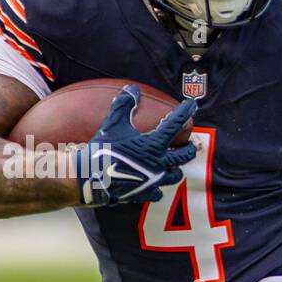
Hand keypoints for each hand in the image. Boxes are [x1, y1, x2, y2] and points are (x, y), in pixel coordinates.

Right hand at [72, 86, 196, 206]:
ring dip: (176, 169)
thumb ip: (124, 105)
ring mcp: (154, 180)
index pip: (175, 124)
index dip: (184, 112)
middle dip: (189, 149)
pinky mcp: (144, 193)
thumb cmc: (102, 149)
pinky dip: (158, 189)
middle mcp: (159, 163)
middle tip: (190, 145)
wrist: (90, 178)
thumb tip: (132, 88)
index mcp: (154, 145)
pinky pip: (158, 193)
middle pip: (183, 155)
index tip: (191, 105)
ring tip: (175, 167)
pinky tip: (156, 187)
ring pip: (174, 176)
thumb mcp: (113, 124)